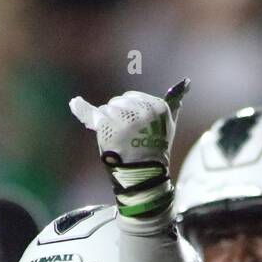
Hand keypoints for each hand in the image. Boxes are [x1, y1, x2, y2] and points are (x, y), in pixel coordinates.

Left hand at [68, 80, 188, 219]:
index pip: (132, 97)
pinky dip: (85, 112)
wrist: (143, 178)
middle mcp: (142, 112)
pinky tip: (75, 104)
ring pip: (107, 109)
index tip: (132, 128)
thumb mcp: (169, 127)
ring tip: (115, 139)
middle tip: (123, 135)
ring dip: (107, 122)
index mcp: (158, 107)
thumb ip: (174, 105)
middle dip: (117, 115)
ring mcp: (125, 120)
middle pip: (119, 101)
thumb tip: (185, 83)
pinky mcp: (110, 128)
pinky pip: (96, 115)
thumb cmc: (155, 152)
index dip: (128, 111)